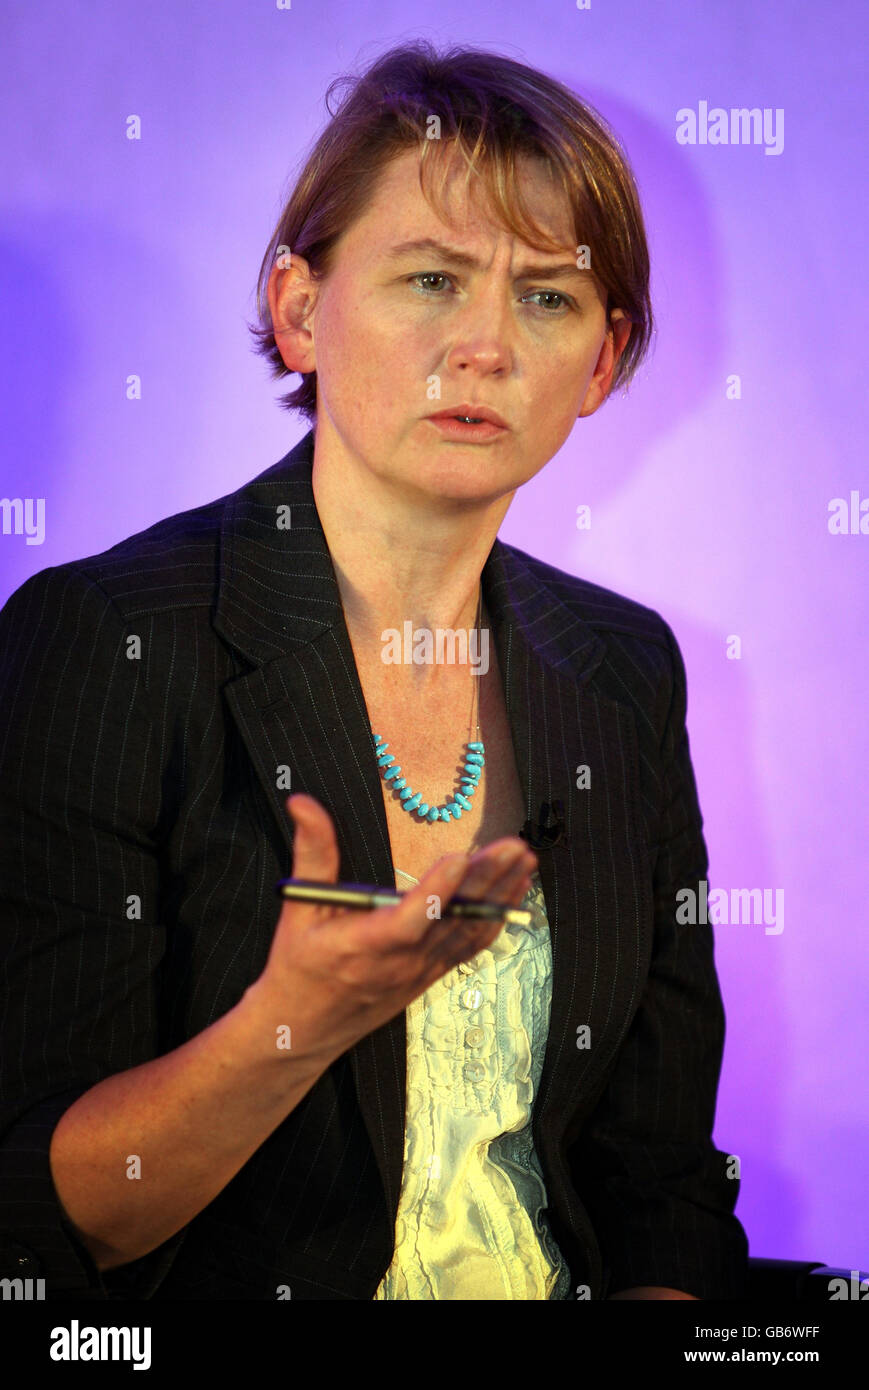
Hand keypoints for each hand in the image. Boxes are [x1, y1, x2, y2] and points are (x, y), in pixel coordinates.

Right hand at [245, 793, 537, 1067]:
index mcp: (365, 944)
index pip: (409, 919)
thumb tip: (302, 802)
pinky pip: (470, 946)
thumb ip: (312, 853)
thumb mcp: (299, 908)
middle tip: (513, 846)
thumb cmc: (299, 968)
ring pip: (470, 931)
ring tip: (525, 861)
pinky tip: (513, 893)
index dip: (437, 890)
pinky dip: (495, 918)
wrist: (303, 1029)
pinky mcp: (431, 975)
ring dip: (501, 895)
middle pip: (453, 919)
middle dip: (486, 880)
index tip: (460, 856)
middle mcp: (400, 961)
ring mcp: (421, 970)